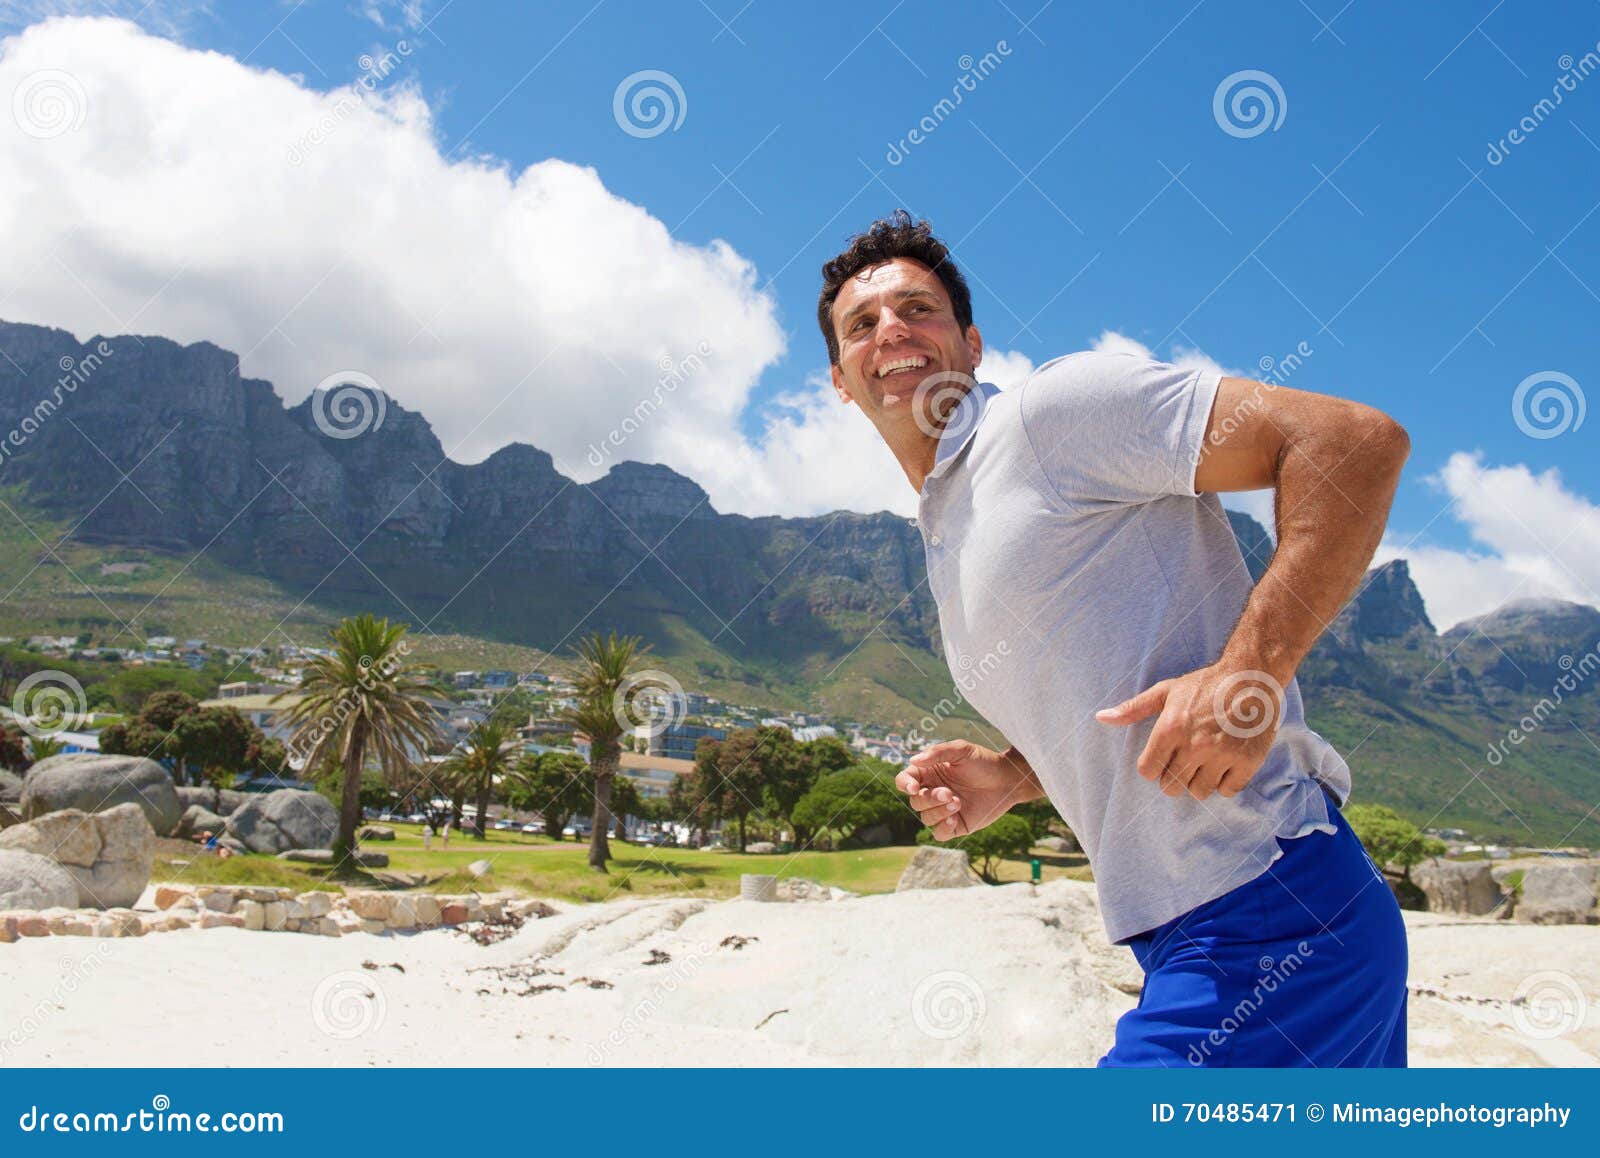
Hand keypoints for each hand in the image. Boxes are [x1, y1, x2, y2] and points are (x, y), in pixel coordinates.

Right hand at [894, 740, 1042, 839]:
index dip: (905, 785)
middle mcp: (933, 791)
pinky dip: (942, 828)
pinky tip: (954, 819)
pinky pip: (938, 833)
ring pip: (925, 818)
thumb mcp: (962, 750)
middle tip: (949, 793)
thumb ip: (937, 753)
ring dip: (938, 811)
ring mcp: (943, 810)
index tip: (914, 787)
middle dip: (929, 799)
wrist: (1008, 780)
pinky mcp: (955, 825)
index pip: (905, 780)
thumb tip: (913, 760)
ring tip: (958, 802)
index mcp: (929, 773)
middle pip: (915, 801)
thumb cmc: (984, 762)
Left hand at [1094, 663, 1285, 800]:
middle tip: (1185, 761)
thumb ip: (1133, 709)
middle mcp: (1194, 745)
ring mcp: (1222, 756)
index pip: (1148, 771)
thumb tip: (1100, 717)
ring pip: (1198, 793)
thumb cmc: (1205, 684)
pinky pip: (1227, 791)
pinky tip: (1225, 764)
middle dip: (1174, 778)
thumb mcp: (1166, 690)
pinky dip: (1225, 783)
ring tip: (1205, 762)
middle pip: (1171, 787)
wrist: (1252, 676)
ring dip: (1199, 782)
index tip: (1163, 758)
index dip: (1153, 767)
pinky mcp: (1247, 762)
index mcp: (1170, 728)